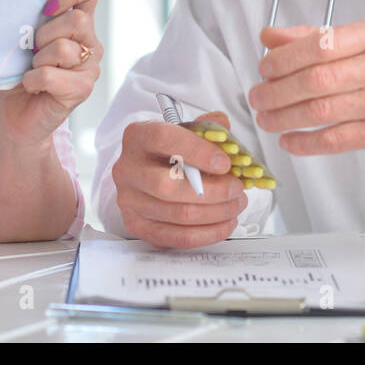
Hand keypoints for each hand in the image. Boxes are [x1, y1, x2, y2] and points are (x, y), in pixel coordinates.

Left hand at [0, 0, 103, 149]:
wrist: (18, 119)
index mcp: (78, 25)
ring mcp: (90, 68)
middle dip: (45, 33)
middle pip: (77, 20)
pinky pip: (49, 75)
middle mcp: (91, 43)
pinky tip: (30, 87)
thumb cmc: (18, 75)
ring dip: (37, 60)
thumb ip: (31, 17)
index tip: (47, 8)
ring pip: (63, 48)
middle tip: (32, 50)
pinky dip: (31, 80)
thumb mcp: (23, 39)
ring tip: (32, 70)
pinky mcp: (82, 90)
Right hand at [112, 111, 247, 247]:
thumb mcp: (185, 131)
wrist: (144, 170)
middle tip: (237, 189)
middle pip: (168, 186)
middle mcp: (127, 169)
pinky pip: (176, 237)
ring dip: (216, 213)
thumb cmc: (169, 150)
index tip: (225, 163)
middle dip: (213, 191)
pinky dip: (207, 233)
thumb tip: (225, 129)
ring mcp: (129, 200)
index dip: (198, 152)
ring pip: (177, 215)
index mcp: (138, 137)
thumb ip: (206, 128)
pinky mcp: (137, 225)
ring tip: (236, 205)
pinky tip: (224, 223)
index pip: (163, 140)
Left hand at [247, 22, 364, 157]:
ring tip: (266, 118)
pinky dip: (304, 142)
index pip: (320, 43)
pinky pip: (334, 140)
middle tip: (257, 96)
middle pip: (316, 79)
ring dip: (284, 117)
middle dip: (277, 90)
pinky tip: (288, 140)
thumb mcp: (362, 44)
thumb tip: (269, 37)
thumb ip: (314, 38)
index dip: (285, 57)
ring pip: (320, 111)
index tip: (264, 67)